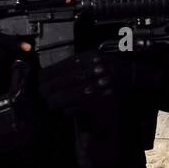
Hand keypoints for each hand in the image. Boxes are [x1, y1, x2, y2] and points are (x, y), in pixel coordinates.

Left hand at [37, 50, 163, 113]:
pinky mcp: (97, 102)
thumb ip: (70, 64)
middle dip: (45, 92)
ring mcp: (92, 89)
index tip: (38, 82)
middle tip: (42, 94)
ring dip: (54, 102)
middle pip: (54, 87)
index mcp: (82, 60)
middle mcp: (86, 74)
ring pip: (61, 99)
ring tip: (52, 103)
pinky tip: (68, 108)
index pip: (52, 71)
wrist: (129, 75)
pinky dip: (68, 109)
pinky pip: (74, 109)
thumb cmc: (106, 65)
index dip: (42, 78)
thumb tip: (46, 74)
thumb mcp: (89, 57)